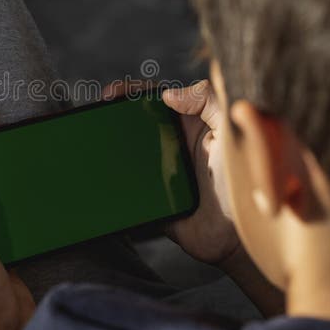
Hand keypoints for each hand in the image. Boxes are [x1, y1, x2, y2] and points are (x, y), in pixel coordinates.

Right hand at [102, 80, 238, 265]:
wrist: (245, 236)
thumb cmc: (246, 180)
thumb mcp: (233, 130)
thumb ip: (208, 102)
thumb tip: (168, 93)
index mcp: (191, 126)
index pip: (156, 100)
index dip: (131, 93)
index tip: (109, 95)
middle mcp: (174, 148)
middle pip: (135, 126)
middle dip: (111, 120)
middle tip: (89, 119)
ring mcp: (163, 177)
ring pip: (127, 159)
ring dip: (106, 153)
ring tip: (82, 148)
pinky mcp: (154, 206)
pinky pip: (127, 194)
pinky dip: (109, 190)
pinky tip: (91, 183)